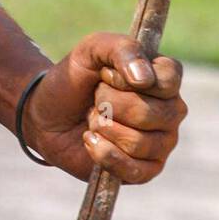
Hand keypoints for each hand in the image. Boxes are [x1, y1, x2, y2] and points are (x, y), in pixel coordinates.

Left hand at [22, 32, 186, 183]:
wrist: (48, 113)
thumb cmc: (76, 78)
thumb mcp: (92, 48)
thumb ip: (121, 49)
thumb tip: (145, 79)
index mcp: (164, 77)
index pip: (168, 80)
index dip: (127, 79)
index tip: (105, 74)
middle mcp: (170, 111)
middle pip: (148, 113)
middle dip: (108, 104)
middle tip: (95, 98)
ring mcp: (161, 143)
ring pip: (138, 143)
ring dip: (103, 127)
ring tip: (93, 119)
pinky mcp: (145, 171)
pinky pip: (133, 170)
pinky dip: (103, 152)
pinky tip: (91, 140)